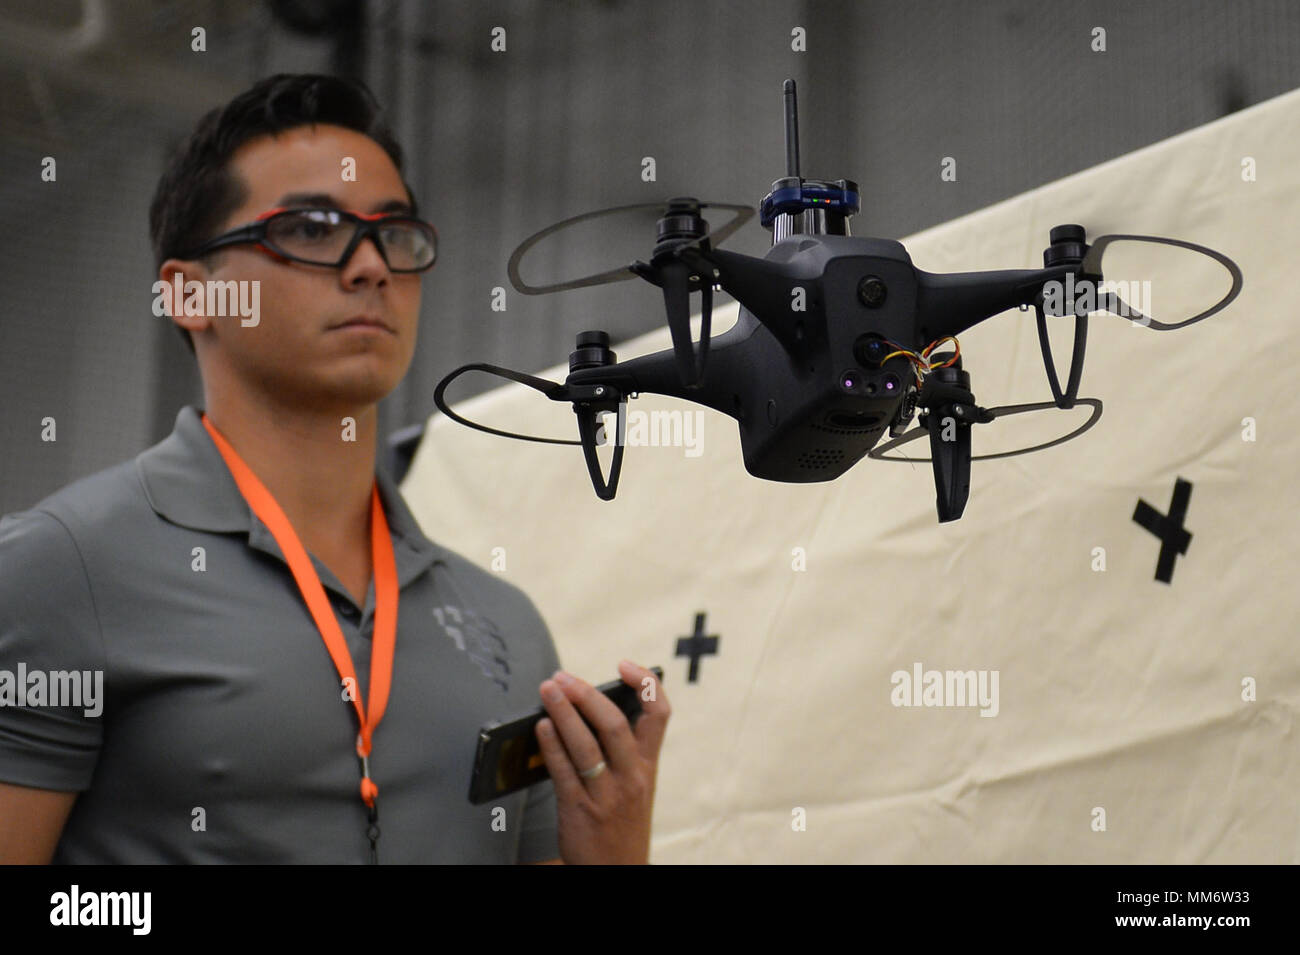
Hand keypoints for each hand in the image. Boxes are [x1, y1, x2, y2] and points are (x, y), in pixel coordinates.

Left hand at [534, 660, 670, 863]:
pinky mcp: (580, 810)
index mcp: (648, 766)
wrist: (617, 872)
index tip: (624, 664)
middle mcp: (632, 778)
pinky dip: (551, 744)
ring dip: (562, 712)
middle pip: (614, 724)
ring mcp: (607, 795)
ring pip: (585, 744)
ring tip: (547, 690)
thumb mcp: (636, 785)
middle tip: (563, 677)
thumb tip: (586, 706)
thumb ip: (621, 749)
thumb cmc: (621, 821)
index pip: (659, 716)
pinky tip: (540, 727)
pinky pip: (563, 771)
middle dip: (586, 694)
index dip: (645, 684)